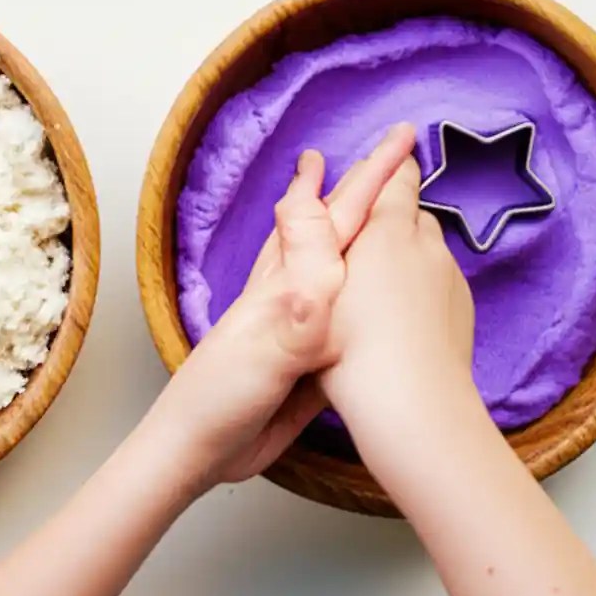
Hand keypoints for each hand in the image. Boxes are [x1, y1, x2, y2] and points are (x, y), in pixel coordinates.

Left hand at [139, 124, 416, 491]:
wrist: (195, 453)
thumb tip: (325, 257)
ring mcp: (299, 328)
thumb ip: (298, 304)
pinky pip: (344, 318)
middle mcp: (293, 295)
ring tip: (377, 205)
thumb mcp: (265, 349)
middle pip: (338, 229)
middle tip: (396, 152)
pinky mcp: (307, 364)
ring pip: (340, 267)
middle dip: (367, 188)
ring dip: (361, 233)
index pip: (335, 217)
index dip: (369, 180)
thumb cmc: (219, 399)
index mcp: (288, 283)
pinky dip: (359, 294)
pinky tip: (363, 292)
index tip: (399, 142)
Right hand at [318, 151, 475, 426]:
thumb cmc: (347, 345)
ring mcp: (450, 277)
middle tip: (361, 240)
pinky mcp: (463, 310)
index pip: (396, 177)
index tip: (388, 155)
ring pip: (429, 251)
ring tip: (378, 285)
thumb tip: (318, 210)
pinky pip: (441, 285)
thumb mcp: (316, 286)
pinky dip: (423, 290)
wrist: (409, 403)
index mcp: (388, 228)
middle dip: (392, 217)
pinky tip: (400, 319)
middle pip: (413, 213)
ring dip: (408, 255)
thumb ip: (319, 243)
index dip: (390, 163)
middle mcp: (426, 244)